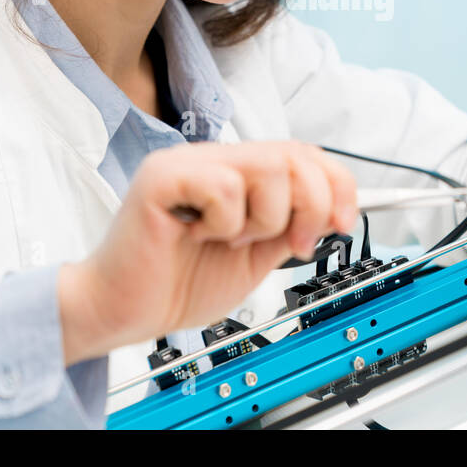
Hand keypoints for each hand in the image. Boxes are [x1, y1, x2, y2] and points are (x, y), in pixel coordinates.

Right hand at [57, 141, 357, 364]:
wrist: (124, 313)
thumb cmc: (177, 285)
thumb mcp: (256, 256)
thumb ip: (289, 227)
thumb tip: (334, 211)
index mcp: (235, 172)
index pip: (301, 153)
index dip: (336, 184)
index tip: (343, 222)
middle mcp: (212, 159)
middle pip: (293, 154)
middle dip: (312, 205)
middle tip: (293, 244)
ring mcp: (186, 164)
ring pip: (267, 167)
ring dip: (266, 218)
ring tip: (230, 239)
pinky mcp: (160, 179)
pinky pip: (224, 187)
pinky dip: (226, 222)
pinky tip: (198, 236)